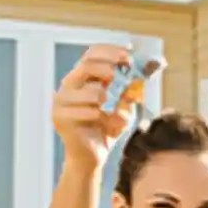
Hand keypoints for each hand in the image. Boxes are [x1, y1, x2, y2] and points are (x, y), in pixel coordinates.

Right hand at [51, 44, 135, 169]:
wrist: (92, 155)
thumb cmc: (107, 128)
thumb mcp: (124, 106)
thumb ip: (131, 90)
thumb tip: (146, 71)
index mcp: (82, 78)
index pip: (91, 54)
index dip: (110, 51)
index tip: (128, 55)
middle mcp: (69, 85)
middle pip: (87, 66)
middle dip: (110, 68)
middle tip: (126, 75)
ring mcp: (62, 101)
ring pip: (93, 92)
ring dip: (111, 102)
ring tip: (114, 114)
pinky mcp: (60, 117)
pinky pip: (89, 112)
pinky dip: (104, 118)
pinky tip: (105, 125)